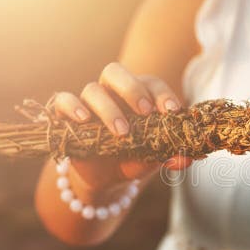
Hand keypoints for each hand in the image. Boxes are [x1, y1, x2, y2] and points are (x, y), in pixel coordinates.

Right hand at [51, 62, 191, 188]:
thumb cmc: (133, 157)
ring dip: (109, 109)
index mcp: (138, 95)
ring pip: (93, 89)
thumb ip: (170, 155)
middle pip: (115, 72)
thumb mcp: (153, 159)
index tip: (172, 110)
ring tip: (122, 132)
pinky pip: (62, 100)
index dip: (162, 93)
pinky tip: (84, 119)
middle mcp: (112, 92)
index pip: (150, 83)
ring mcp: (87, 102)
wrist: (105, 177)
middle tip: (145, 112)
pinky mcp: (65, 115)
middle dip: (132, 90)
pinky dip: (72, 106)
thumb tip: (187, 158)